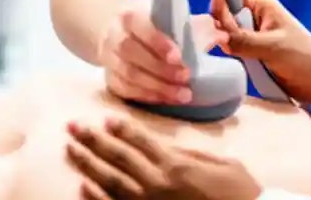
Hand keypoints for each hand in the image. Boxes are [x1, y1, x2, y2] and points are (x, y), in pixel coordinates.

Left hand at [66, 116, 261, 199]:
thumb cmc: (239, 191)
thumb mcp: (222, 163)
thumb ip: (191, 153)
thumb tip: (166, 144)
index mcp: (177, 165)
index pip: (141, 141)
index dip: (121, 128)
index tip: (105, 117)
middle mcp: (158, 184)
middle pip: (118, 158)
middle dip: (93, 140)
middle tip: (72, 126)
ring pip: (111, 182)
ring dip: (88, 164)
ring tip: (71, 149)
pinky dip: (98, 197)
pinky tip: (83, 185)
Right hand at [100, 0, 228, 104]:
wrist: (120, 32)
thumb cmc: (152, 23)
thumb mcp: (170, 16)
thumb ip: (196, 25)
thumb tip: (223, 35)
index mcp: (128, 14)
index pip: (139, 26)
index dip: (158, 42)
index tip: (179, 57)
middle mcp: (112, 35)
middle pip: (132, 53)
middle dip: (161, 69)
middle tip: (187, 78)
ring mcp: (108, 58)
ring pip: (129, 75)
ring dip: (158, 87)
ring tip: (184, 95)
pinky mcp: (109, 78)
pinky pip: (126, 91)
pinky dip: (148, 96)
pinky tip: (167, 99)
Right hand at [209, 0, 310, 118]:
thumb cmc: (305, 59)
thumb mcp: (271, 47)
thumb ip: (241, 40)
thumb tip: (215, 34)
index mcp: (263, 6)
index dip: (219, 6)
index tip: (218, 25)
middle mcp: (257, 19)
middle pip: (225, 16)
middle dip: (222, 31)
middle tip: (231, 46)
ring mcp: (256, 38)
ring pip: (228, 37)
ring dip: (229, 48)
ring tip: (242, 58)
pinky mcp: (256, 55)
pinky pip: (236, 53)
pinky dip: (235, 60)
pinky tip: (242, 67)